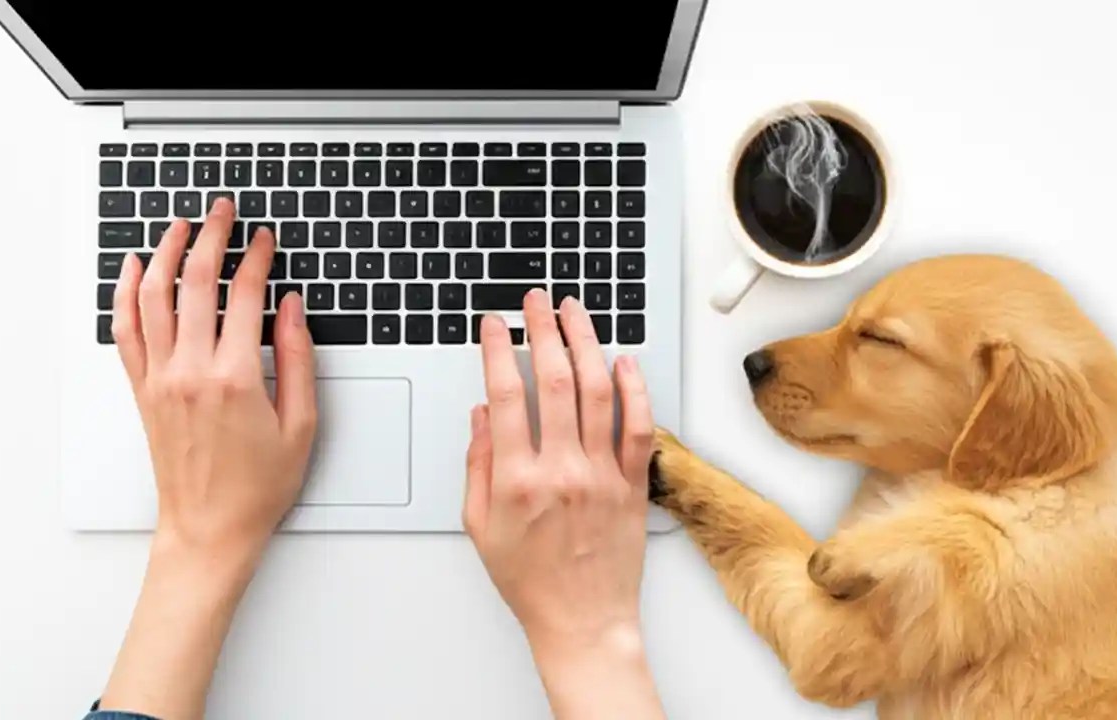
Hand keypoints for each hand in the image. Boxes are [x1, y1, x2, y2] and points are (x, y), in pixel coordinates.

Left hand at [115, 200, 316, 559]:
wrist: (209, 529)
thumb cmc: (257, 487)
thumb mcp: (301, 425)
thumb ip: (296, 359)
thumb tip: (291, 308)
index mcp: (233, 378)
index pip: (244, 296)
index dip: (257, 258)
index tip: (265, 239)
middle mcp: (189, 372)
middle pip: (194, 283)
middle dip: (210, 237)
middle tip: (222, 211)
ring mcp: (159, 380)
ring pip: (153, 298)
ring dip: (165, 253)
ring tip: (179, 226)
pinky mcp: (143, 391)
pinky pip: (126, 331)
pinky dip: (126, 294)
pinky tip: (134, 269)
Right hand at [464, 289, 662, 718]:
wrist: (582, 621)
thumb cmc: (529, 581)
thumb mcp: (480, 526)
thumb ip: (477, 464)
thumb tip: (481, 413)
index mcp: (516, 480)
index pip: (504, 395)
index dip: (496, 349)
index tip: (493, 324)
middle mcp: (561, 471)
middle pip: (553, 380)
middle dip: (541, 330)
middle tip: (535, 302)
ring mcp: (601, 476)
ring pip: (597, 392)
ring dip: (585, 343)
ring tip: (575, 313)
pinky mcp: (633, 486)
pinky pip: (638, 427)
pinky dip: (634, 389)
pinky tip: (624, 361)